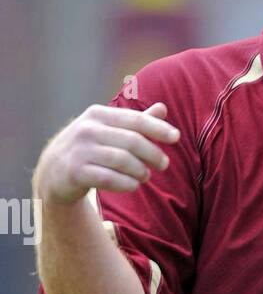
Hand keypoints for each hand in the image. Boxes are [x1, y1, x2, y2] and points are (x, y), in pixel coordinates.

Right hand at [35, 102, 179, 204]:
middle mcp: (87, 129)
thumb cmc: (90, 147)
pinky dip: (127, 184)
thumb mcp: (109, 129)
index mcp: (98, 114)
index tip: (176, 137)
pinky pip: (109, 179)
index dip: (158, 128)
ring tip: (146, 176)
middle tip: (164, 164)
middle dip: (153, 154)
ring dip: (140, 171)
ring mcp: (80, 150)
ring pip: (122, 161)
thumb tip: (163, 108)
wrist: (53, 171)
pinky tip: (133, 185)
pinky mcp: (75, 172)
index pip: (135, 120)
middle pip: (132, 141)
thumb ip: (136, 121)